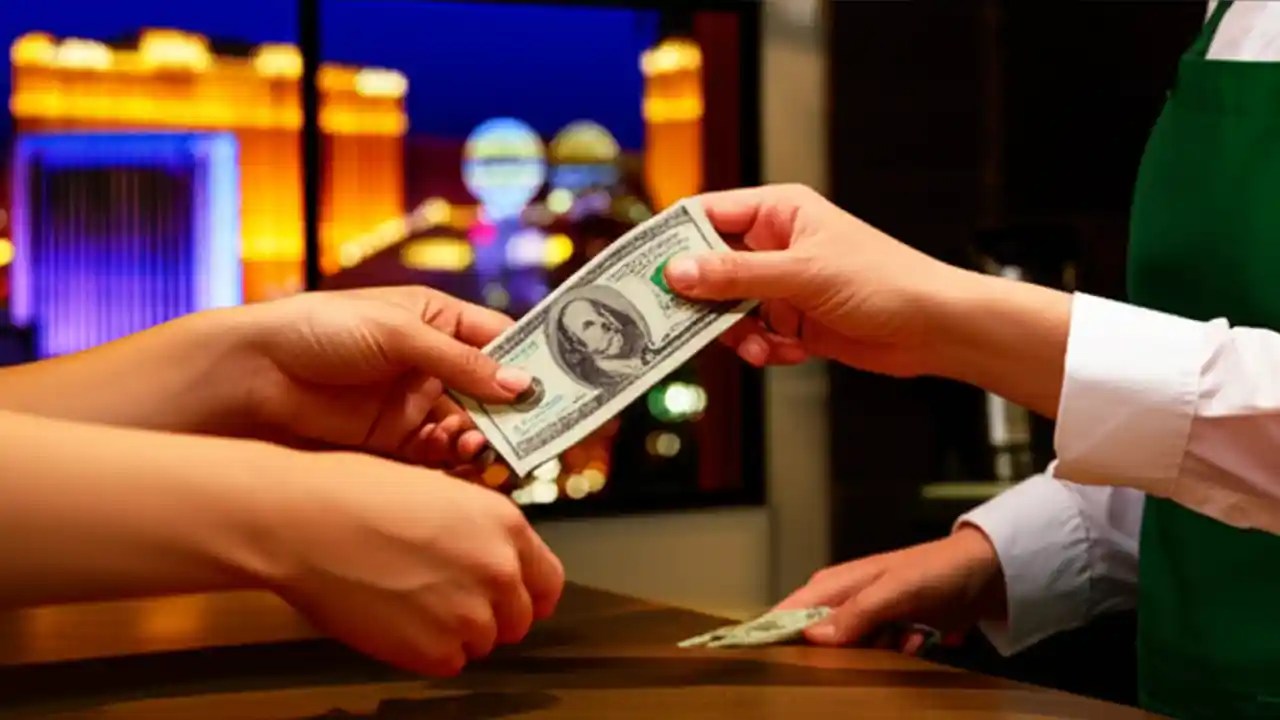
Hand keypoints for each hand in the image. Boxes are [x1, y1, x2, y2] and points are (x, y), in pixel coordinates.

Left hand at [241, 286, 530, 468]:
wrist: (252, 375)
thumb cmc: (319, 330)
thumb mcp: (399, 334)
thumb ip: (461, 364)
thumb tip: (521, 386)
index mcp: (439, 322)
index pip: (502, 341)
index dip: (532, 362)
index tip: (562, 385)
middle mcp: (433, 365)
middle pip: (493, 392)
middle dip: (513, 412)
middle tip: (532, 430)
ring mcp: (414, 405)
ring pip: (472, 428)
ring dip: (483, 438)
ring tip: (480, 444)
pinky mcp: (394, 442)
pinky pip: (441, 457)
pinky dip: (454, 460)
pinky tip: (456, 457)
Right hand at [267, 451, 564, 675]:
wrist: (305, 522)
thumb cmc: (357, 494)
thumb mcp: (441, 492)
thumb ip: (479, 531)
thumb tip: (491, 558)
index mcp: (505, 524)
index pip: (548, 580)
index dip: (530, 592)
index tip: (518, 599)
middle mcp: (498, 571)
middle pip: (519, 618)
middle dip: (492, 614)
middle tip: (449, 600)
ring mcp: (469, 614)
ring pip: (483, 642)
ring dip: (457, 631)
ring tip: (412, 603)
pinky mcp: (434, 651)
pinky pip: (449, 663)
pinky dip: (427, 651)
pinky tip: (397, 620)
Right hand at [663, 184, 961, 376]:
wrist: (932, 328)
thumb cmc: (884, 281)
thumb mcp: (801, 274)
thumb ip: (736, 275)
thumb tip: (678, 271)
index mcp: (778, 212)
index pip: (705, 216)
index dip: (670, 240)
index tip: (637, 267)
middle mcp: (776, 244)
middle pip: (710, 267)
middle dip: (700, 298)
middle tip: (674, 321)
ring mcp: (783, 284)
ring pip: (729, 308)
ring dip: (735, 331)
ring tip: (755, 343)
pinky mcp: (794, 320)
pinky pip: (754, 334)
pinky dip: (762, 347)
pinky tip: (784, 351)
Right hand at [775, 526, 1004, 653]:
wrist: (989, 571)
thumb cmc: (939, 571)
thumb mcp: (896, 591)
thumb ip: (855, 614)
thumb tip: (810, 638)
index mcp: (832, 585)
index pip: (784, 615)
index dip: (769, 638)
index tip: (763, 666)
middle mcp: (842, 601)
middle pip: (814, 642)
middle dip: (831, 659)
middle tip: (865, 655)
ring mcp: (866, 618)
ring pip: (847, 654)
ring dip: (871, 659)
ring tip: (903, 638)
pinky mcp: (889, 632)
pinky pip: (877, 657)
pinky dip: (894, 658)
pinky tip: (916, 642)